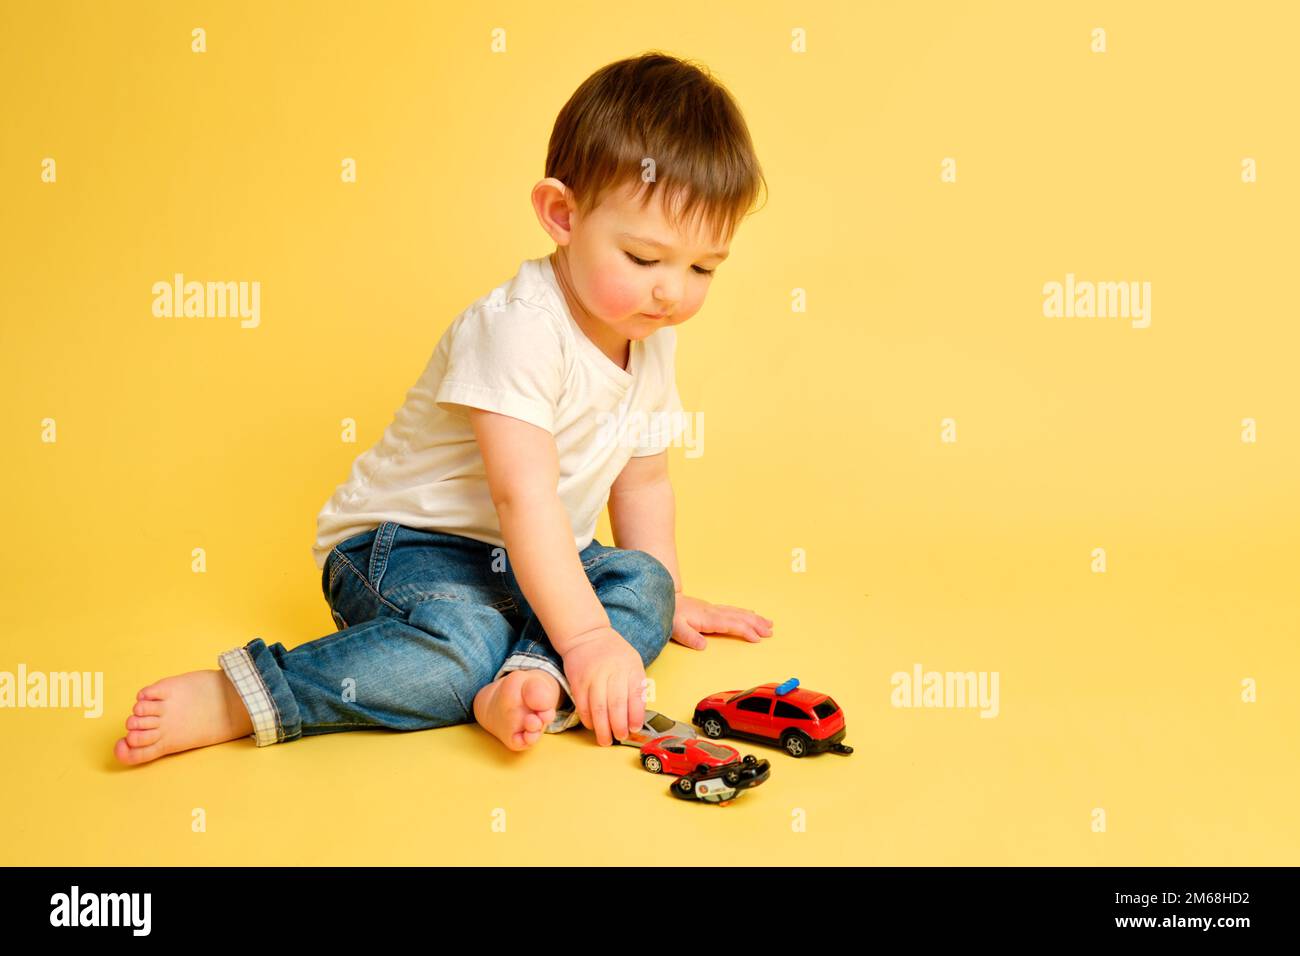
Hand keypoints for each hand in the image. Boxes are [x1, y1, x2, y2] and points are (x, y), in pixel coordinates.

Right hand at [559, 626, 646, 746]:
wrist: (587, 635)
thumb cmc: (614, 652)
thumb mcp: (632, 662)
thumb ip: (636, 685)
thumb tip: (637, 715)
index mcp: (630, 668)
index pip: (635, 696)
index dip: (635, 716)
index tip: (634, 729)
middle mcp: (612, 672)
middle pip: (616, 705)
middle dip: (618, 726)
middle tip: (620, 737)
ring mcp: (593, 676)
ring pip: (598, 708)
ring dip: (602, 728)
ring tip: (605, 740)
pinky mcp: (578, 681)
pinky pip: (582, 705)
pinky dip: (587, 719)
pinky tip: (592, 726)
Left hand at [672, 594, 773, 649]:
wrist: (662, 597)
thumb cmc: (668, 614)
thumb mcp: (675, 628)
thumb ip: (689, 637)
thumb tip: (703, 646)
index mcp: (708, 618)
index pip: (732, 625)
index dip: (746, 631)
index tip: (757, 639)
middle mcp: (713, 612)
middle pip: (740, 617)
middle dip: (756, 624)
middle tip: (770, 632)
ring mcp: (713, 608)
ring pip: (738, 612)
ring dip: (754, 618)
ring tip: (768, 623)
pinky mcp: (710, 608)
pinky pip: (733, 610)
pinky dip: (745, 612)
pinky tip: (751, 613)